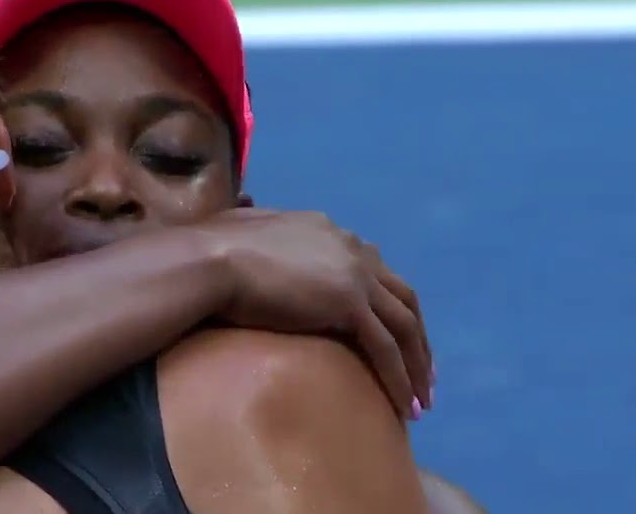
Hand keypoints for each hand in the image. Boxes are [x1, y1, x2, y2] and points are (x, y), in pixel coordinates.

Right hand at [199, 208, 433, 418]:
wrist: (212, 259)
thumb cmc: (214, 248)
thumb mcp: (247, 231)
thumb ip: (262, 233)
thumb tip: (249, 229)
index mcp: (330, 232)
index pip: (375, 271)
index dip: (391, 306)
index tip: (396, 336)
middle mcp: (352, 249)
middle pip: (403, 298)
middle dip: (418, 338)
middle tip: (424, 374)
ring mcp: (354, 275)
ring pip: (404, 326)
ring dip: (418, 366)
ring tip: (420, 401)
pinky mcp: (348, 303)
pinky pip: (386, 348)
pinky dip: (400, 378)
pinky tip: (404, 406)